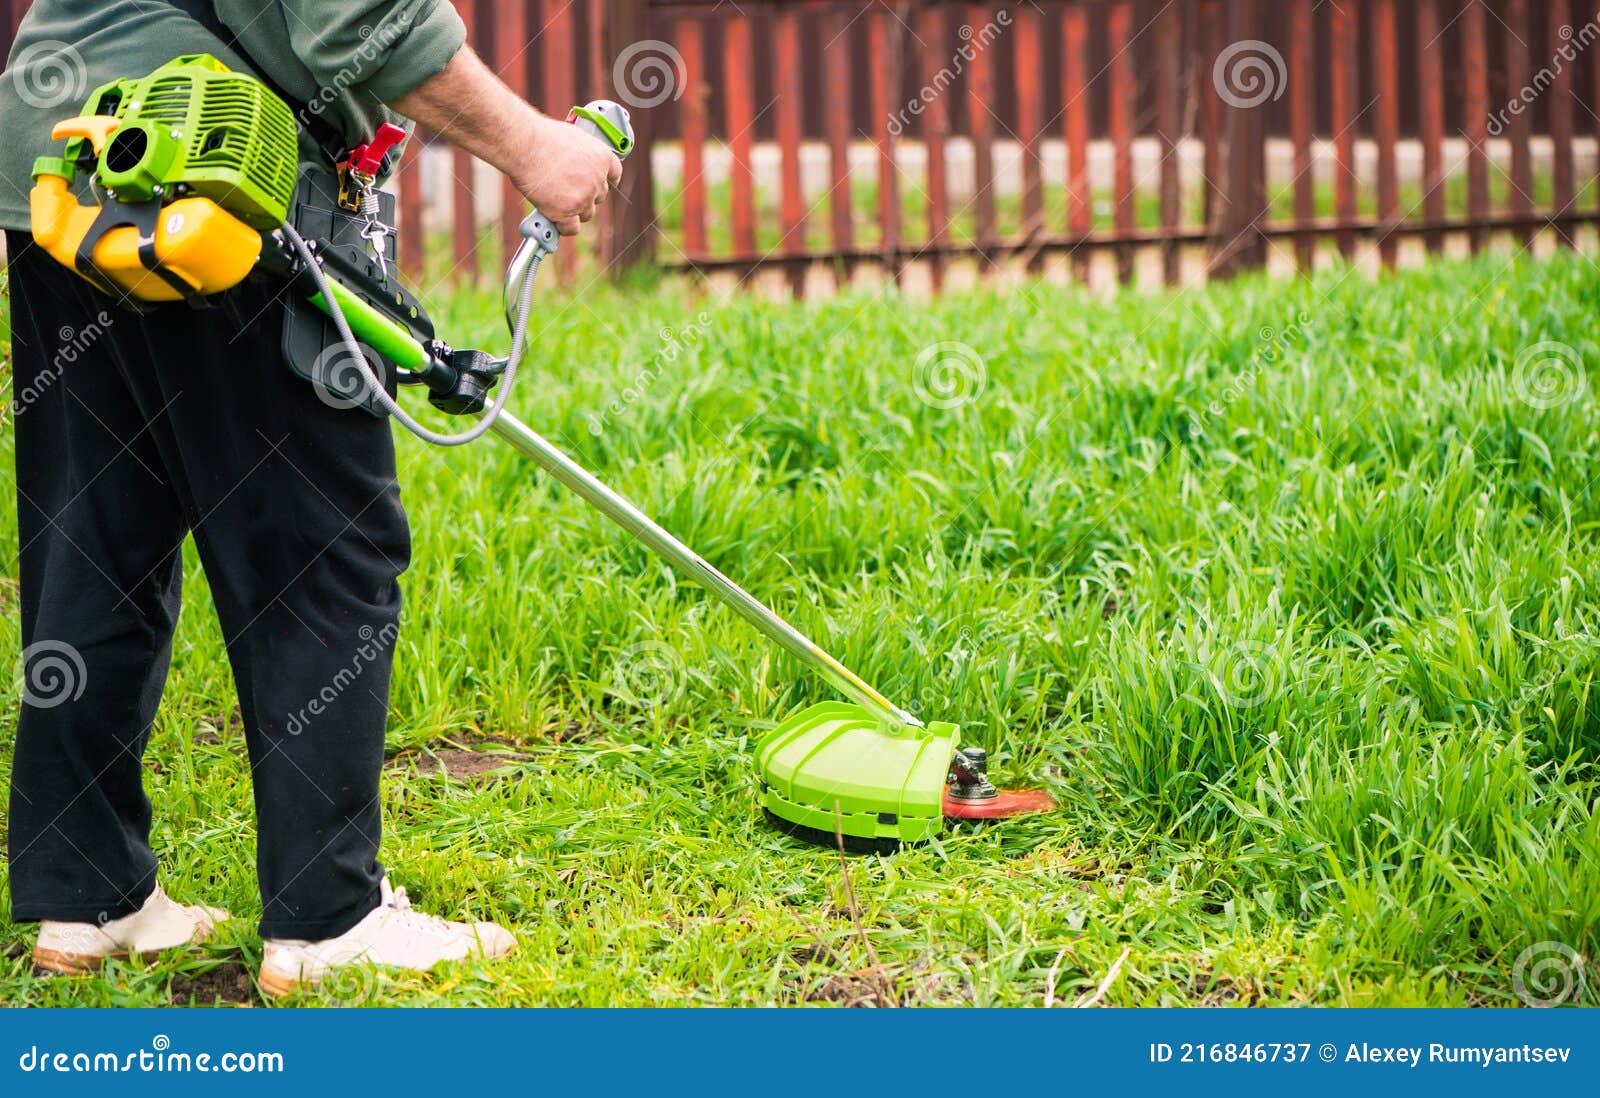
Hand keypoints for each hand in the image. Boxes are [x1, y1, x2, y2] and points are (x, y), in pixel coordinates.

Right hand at [510, 113, 623, 235]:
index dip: (605, 181)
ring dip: (574, 211)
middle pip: (599, 197)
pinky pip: (571, 228)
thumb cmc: (541, 137)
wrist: (525, 144)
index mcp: (602, 157)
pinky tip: (554, 220)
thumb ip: (580, 154)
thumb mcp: (571, 137)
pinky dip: (562, 227)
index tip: (597, 185)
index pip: (614, 175)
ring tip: (556, 203)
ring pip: (586, 213)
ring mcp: (584, 197)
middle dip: (585, 196)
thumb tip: (575, 163)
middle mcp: (597, 179)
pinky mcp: (568, 211)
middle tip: (566, 192)